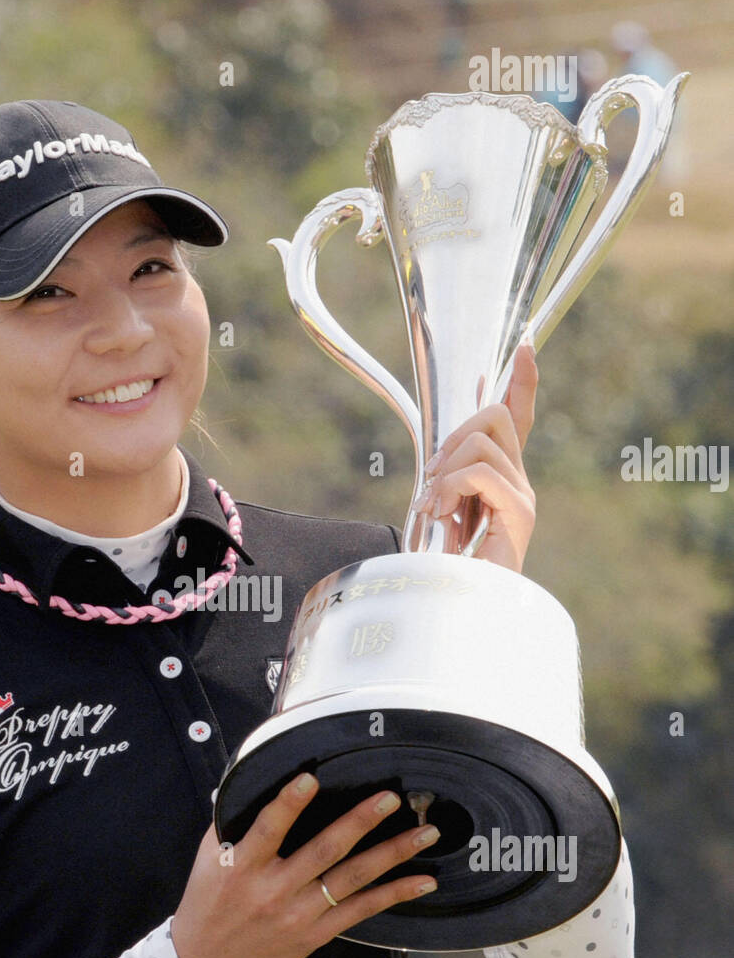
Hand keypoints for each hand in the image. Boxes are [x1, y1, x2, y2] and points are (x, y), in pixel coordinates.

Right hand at [171, 773, 439, 957]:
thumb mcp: (209, 858)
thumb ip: (231, 822)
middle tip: (389, 799)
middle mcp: (273, 890)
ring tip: (425, 834)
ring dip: (391, 854)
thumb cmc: (208, 901)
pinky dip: (393, 894)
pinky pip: (361, 911)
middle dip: (359, 822)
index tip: (310, 778)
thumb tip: (254, 778)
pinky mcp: (316, 934)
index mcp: (242, 866)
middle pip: (323, 852)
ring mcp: (298, 914)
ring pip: (352, 879)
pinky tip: (422, 881)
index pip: (267, 829)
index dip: (288, 804)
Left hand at [411, 343, 537, 571]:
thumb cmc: (445, 569)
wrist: (461, 612)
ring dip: (445, 472)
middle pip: (494, 416)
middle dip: (453, 436)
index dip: (524, 381)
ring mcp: (523, 498)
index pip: (519, 418)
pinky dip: (451, 489)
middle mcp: (520, 483)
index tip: (525, 345)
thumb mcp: (443, 513)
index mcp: (502, 480)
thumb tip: (437, 461)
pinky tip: (443, 516)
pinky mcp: (520, 514)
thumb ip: (447, 483)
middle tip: (433, 481)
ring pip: (481, 442)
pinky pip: (479, 473)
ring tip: (436, 510)